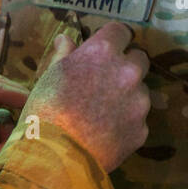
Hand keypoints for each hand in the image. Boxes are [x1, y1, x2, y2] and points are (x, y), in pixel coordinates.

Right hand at [27, 23, 149, 172]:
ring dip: (127, 96)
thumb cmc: (46, 110)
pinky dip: (126, 123)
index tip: (105, 49)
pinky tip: (106, 132)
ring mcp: (139, 102)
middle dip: (125, 66)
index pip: (121, 31)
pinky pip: (137, 120)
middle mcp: (128, 72)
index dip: (112, 40)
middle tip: (106, 81)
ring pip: (140, 91)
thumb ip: (65, 55)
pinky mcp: (142, 130)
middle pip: (139, 59)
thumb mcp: (50, 76)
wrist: (56, 157)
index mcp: (104, 52)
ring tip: (103, 113)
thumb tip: (67, 39)